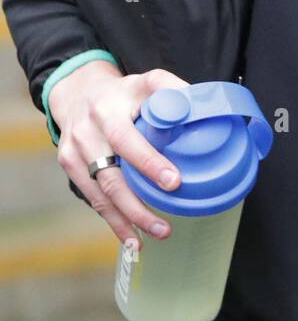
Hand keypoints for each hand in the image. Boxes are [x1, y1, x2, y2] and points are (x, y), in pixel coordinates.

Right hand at [50, 61, 190, 252]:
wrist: (77, 92)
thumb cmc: (123, 92)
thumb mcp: (146, 82)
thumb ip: (173, 90)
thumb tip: (205, 106)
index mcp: (109, 109)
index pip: (126, 139)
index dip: (148, 162)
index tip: (174, 182)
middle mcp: (88, 131)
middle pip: (111, 175)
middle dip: (138, 203)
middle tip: (166, 225)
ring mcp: (75, 151)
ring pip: (101, 193)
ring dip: (128, 218)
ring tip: (158, 233)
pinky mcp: (70, 166)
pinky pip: (94, 198)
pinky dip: (113, 220)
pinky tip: (132, 238)